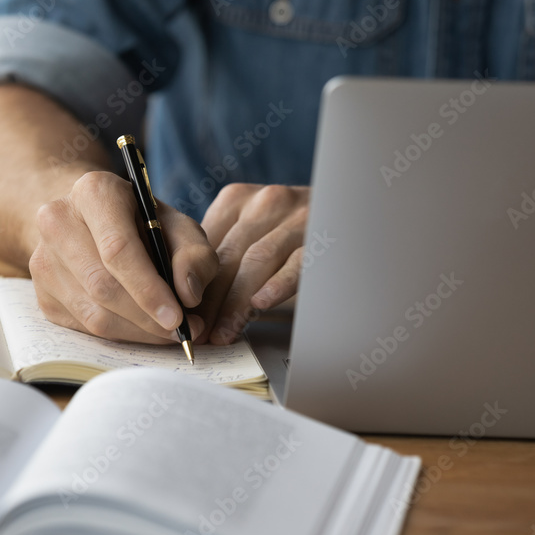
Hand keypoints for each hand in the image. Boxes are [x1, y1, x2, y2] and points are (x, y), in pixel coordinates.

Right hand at [29, 171, 218, 342]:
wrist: (95, 223)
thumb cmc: (145, 224)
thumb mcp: (180, 227)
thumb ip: (195, 255)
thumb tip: (188, 294)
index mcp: (93, 192)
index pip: (117, 249)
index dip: (148, 288)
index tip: (177, 317)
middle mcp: (57, 221)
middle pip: (102, 285)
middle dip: (146, 317)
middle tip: (182, 331)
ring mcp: (42, 260)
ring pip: (92, 314)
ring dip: (137, 331)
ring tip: (169, 332)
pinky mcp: (42, 294)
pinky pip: (83, 327)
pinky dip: (120, 335)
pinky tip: (142, 328)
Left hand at [196, 184, 309, 343]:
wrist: (352, 215)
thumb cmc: (294, 237)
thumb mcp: (252, 236)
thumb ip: (224, 260)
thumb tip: (192, 308)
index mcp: (238, 200)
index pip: (204, 246)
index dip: (190, 285)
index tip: (182, 317)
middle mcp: (265, 202)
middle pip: (227, 255)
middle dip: (209, 301)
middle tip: (198, 334)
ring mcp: (296, 215)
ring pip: (256, 260)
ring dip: (236, 302)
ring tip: (224, 333)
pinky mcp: (323, 233)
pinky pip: (296, 262)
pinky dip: (278, 284)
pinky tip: (261, 303)